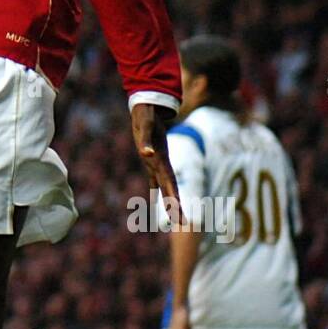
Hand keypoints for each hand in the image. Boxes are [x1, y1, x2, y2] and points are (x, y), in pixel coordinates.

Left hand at [131, 102, 180, 221]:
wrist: (149, 106)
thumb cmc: (147, 117)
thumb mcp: (145, 127)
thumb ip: (146, 140)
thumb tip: (146, 152)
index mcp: (161, 159)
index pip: (170, 182)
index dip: (174, 197)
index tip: (179, 212)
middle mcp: (161, 163)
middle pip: (171, 188)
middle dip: (176, 205)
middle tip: (182, 222)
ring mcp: (157, 162)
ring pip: (164, 186)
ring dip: (168, 200)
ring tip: (174, 217)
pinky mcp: (150, 160)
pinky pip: (153, 179)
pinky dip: (155, 190)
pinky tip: (155, 200)